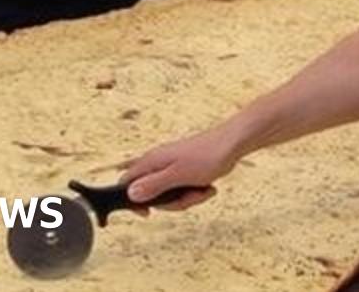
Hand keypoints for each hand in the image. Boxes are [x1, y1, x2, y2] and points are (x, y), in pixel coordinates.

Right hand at [120, 129, 236, 211]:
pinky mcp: (184, 171)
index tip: (147, 213)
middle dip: (172, 202)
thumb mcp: (178, 175)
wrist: (232, 145)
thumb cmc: (207, 156)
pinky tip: (207, 187)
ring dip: (188, 198)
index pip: (126, 183)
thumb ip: (154, 185)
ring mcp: (171, 167)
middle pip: (152, 195)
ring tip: (201, 189)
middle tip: (188, 196)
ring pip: (170, 196)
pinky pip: (183, 191)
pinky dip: (195, 193)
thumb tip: (131, 194)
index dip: (132, 201)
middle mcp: (158, 164)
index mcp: (151, 162)